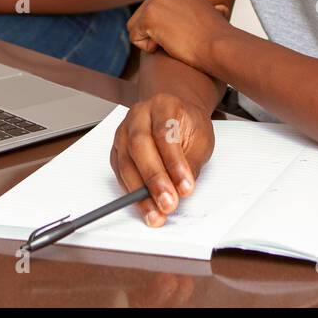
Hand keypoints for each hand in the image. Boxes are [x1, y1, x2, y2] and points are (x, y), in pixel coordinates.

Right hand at [110, 94, 215, 226]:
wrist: (174, 116)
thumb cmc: (187, 126)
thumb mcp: (201, 139)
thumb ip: (191, 162)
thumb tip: (182, 188)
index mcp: (163, 105)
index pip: (166, 134)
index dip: (175, 164)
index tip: (185, 187)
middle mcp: (138, 116)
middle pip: (140, 146)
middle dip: (154, 179)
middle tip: (167, 203)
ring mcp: (123, 132)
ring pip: (126, 162)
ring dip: (140, 192)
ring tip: (155, 213)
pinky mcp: (116, 149)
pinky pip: (119, 172)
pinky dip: (131, 191)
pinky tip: (143, 204)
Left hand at [126, 0, 231, 74]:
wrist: (219, 46)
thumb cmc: (219, 37)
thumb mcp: (213, 13)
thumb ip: (204, 8)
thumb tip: (220, 9)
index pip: (155, 7)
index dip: (166, 25)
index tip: (186, 30)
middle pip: (142, 14)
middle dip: (155, 31)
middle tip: (180, 36)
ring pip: (135, 26)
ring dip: (151, 39)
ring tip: (174, 40)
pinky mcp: (149, 16)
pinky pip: (135, 38)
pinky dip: (147, 48)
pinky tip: (169, 44)